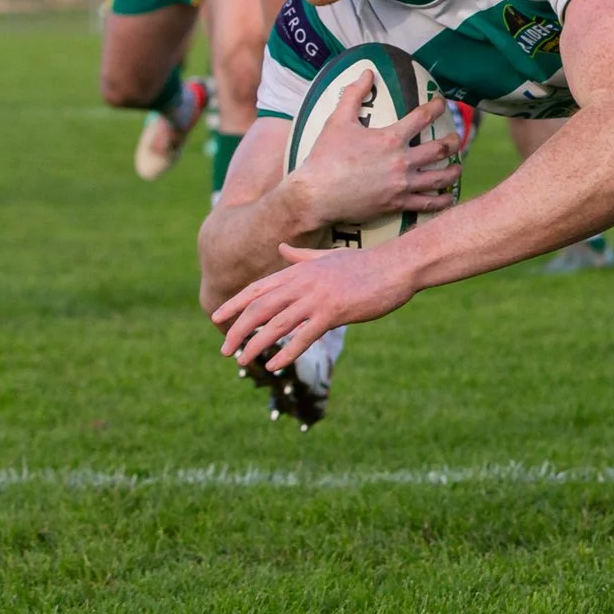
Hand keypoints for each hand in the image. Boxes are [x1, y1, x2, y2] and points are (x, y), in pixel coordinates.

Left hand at [214, 240, 417, 371]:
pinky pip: (303, 336)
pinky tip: (274, 365)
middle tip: (224, 349)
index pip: (258, 288)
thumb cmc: (365, 264)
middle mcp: (302, 283)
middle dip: (237, 329)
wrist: (396, 266)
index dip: (235, 304)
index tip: (216, 317)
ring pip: (276, 323)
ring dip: (255, 344)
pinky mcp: (334, 312)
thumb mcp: (329, 257)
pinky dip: (287, 352)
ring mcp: (317, 297)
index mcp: (300, 270)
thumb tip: (282, 248)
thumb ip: (302, 256)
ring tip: (241, 361)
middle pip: (259, 308)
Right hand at [286, 69, 463, 228]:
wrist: (316, 195)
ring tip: (458, 168)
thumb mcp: (337, 120)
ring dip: (453, 172)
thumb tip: (367, 72)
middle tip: (456, 140)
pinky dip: (441, 201)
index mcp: (390, 139)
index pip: (422, 117)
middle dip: (452, 142)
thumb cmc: (325, 156)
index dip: (436, 107)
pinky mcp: (397, 205)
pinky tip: (449, 198)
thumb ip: (354, 94)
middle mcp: (402, 162)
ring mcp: (402, 185)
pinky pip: (426, 204)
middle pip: (439, 149)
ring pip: (439, 178)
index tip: (442, 103)